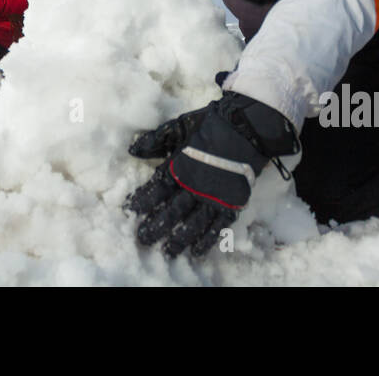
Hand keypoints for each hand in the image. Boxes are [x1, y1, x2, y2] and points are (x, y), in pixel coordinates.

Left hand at [126, 92, 297, 257]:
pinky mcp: (231, 202)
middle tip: (143, 238)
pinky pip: (217, 226)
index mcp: (179, 166)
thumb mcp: (179, 127)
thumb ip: (156, 140)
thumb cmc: (211, 125)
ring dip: (179, 239)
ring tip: (167, 252)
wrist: (247, 126)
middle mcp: (195, 185)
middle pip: (172, 211)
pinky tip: (197, 251)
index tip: (131, 211)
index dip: (143, 201)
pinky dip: (207, 239)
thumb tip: (132, 150)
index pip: (156, 188)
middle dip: (156, 226)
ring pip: (193, 223)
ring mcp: (214, 196)